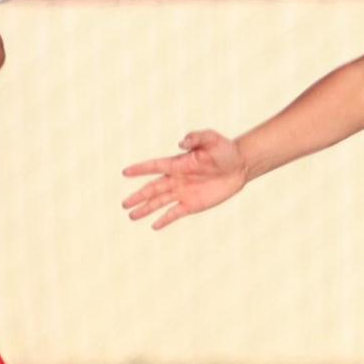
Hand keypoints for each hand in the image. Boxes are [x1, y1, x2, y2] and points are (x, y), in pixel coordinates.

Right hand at [121, 131, 248, 229]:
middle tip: (124, 204)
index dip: (140, 169)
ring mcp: (183, 193)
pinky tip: (154, 226)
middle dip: (138, 196)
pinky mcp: (193, 204)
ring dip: (146, 209)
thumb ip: (196, 138)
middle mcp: (177, 179)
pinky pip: (175, 213)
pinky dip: (165, 220)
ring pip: (159, 202)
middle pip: (153, 189)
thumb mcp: (212, 139)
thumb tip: (181, 143)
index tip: (125, 172)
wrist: (239, 166)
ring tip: (131, 216)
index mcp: (178, 163)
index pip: (155, 167)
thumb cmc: (225, 149)